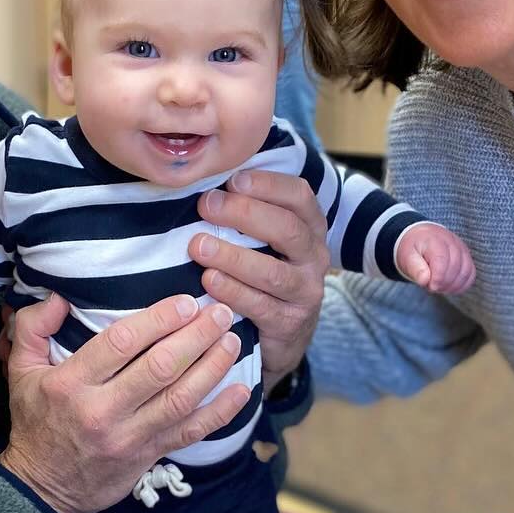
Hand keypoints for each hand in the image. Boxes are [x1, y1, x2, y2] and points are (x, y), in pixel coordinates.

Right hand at [0, 292, 249, 512]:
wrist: (41, 490)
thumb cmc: (35, 423)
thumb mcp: (20, 372)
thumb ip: (32, 328)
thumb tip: (59, 298)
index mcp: (71, 383)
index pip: (121, 343)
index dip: (159, 319)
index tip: (185, 301)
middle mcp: (103, 410)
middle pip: (161, 367)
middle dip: (197, 335)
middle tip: (220, 312)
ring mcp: (130, 437)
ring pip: (182, 398)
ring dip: (214, 366)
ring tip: (233, 340)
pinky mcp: (149, 456)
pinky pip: (192, 433)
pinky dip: (220, 412)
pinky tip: (241, 390)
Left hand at [189, 171, 327, 391]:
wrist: (284, 334)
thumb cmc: (265, 272)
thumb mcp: (267, 239)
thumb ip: (249, 211)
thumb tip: (208, 178)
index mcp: (310, 227)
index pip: (299, 195)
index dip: (267, 184)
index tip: (232, 180)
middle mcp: (314, 257)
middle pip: (287, 229)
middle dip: (244, 214)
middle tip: (206, 206)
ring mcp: (305, 292)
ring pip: (272, 271)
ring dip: (232, 256)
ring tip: (198, 245)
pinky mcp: (289, 323)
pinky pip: (260, 305)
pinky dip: (231, 291)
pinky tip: (208, 279)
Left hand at [397, 222, 475, 294]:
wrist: (421, 238)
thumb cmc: (413, 249)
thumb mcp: (407, 257)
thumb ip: (415, 268)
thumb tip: (425, 280)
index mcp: (434, 240)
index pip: (442, 260)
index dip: (438, 277)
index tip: (431, 286)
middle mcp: (452, 242)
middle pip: (455, 267)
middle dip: (443, 283)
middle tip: (432, 287)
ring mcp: (462, 249)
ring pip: (465, 272)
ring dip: (453, 285)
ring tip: (439, 287)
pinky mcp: (467, 257)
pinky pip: (471, 274)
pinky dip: (462, 284)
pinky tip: (449, 287)